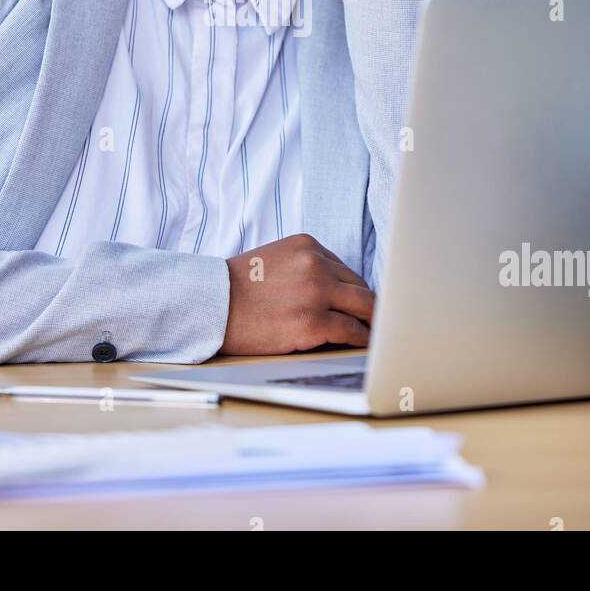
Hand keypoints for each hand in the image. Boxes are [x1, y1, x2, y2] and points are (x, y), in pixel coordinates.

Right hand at [219, 234, 373, 354]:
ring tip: (376, 334)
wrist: (211, 306)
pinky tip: (362, 344)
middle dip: (369, 306)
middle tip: (378, 320)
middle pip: (360, 286)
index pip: (345, 270)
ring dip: (372, 322)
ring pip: (364, 307)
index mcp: (307, 246)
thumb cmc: (239, 288)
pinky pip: (352, 331)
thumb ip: (306, 268)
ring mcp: (316, 293)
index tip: (359, 304)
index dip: (352, 291)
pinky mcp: (313, 322)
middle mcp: (316, 264)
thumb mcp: (275, 260)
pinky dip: (362, 339)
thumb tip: (336, 290)